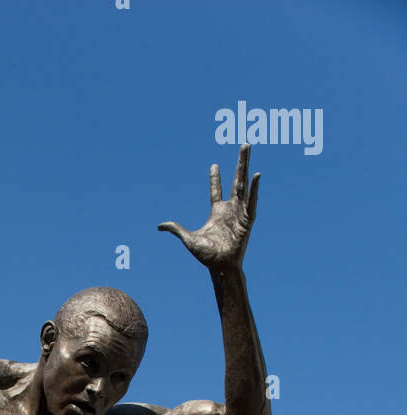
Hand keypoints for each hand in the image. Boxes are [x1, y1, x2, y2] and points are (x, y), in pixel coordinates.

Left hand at [158, 145, 258, 271]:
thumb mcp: (188, 239)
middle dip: (239, 163)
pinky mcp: (247, 220)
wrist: (220, 267)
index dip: (215, 178)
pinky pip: (252, 202)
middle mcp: (230, 209)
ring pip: (244, 185)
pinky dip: (254, 190)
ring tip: (248, 149)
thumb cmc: (206, 256)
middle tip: (244, 145)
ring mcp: (240, 213)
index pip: (216, 190)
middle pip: (236, 180)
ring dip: (246, 167)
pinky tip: (256, 176)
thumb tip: (159, 226)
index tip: (213, 165)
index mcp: (217, 212)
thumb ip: (176, 229)